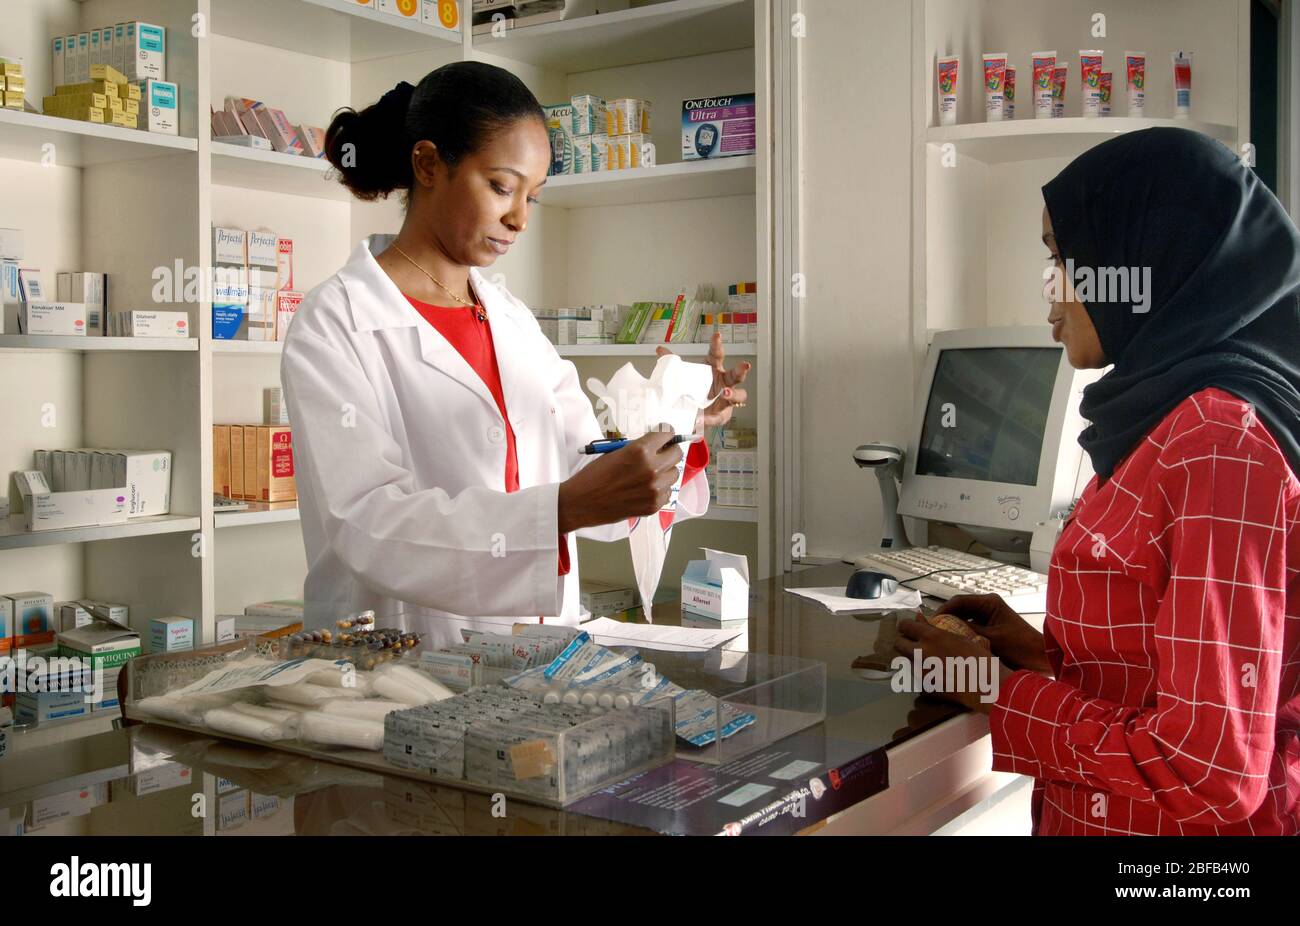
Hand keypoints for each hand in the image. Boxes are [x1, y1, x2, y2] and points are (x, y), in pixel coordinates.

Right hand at [558, 424, 682, 532]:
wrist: (582, 502)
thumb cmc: (594, 476)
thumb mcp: (615, 452)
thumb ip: (638, 448)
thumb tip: (656, 445)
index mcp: (640, 450)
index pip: (667, 434)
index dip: (666, 434)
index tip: (665, 436)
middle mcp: (651, 469)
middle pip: (676, 454)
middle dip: (669, 451)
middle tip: (661, 454)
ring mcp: (655, 489)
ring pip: (674, 474)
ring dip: (665, 472)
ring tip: (649, 474)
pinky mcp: (654, 505)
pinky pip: (667, 492)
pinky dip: (659, 490)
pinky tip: (645, 489)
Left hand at [656, 330, 751, 430]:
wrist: (692, 410)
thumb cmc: (693, 389)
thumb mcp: (681, 375)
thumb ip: (671, 362)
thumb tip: (660, 350)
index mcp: (714, 369)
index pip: (717, 354)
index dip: (717, 345)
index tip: (717, 335)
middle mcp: (724, 382)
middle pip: (736, 375)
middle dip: (741, 370)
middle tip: (744, 365)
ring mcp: (726, 399)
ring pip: (738, 395)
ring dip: (734, 394)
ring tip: (725, 393)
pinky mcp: (722, 414)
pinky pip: (719, 416)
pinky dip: (710, 419)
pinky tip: (701, 419)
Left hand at [894, 615, 1010, 714]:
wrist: (987, 686)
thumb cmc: (980, 659)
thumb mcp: (963, 637)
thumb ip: (938, 627)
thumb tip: (920, 618)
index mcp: (932, 637)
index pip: (905, 626)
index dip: (905, 626)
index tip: (908, 627)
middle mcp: (921, 653)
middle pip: (898, 644)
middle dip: (903, 641)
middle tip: (912, 642)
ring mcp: (921, 671)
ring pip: (905, 660)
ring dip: (911, 657)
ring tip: (925, 658)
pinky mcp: (924, 687)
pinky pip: (916, 676)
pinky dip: (920, 673)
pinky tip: (933, 673)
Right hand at [935, 594, 1051, 674]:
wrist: (1040, 657)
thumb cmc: (1019, 646)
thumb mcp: (990, 638)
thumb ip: (966, 631)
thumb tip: (943, 629)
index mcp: (989, 602)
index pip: (959, 601)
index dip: (943, 610)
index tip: (930, 621)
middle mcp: (988, 606)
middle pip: (959, 608)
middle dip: (945, 619)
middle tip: (931, 630)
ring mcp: (989, 616)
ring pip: (963, 618)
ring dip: (952, 626)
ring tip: (939, 637)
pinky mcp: (990, 627)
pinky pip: (970, 627)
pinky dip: (961, 633)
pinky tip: (953, 642)